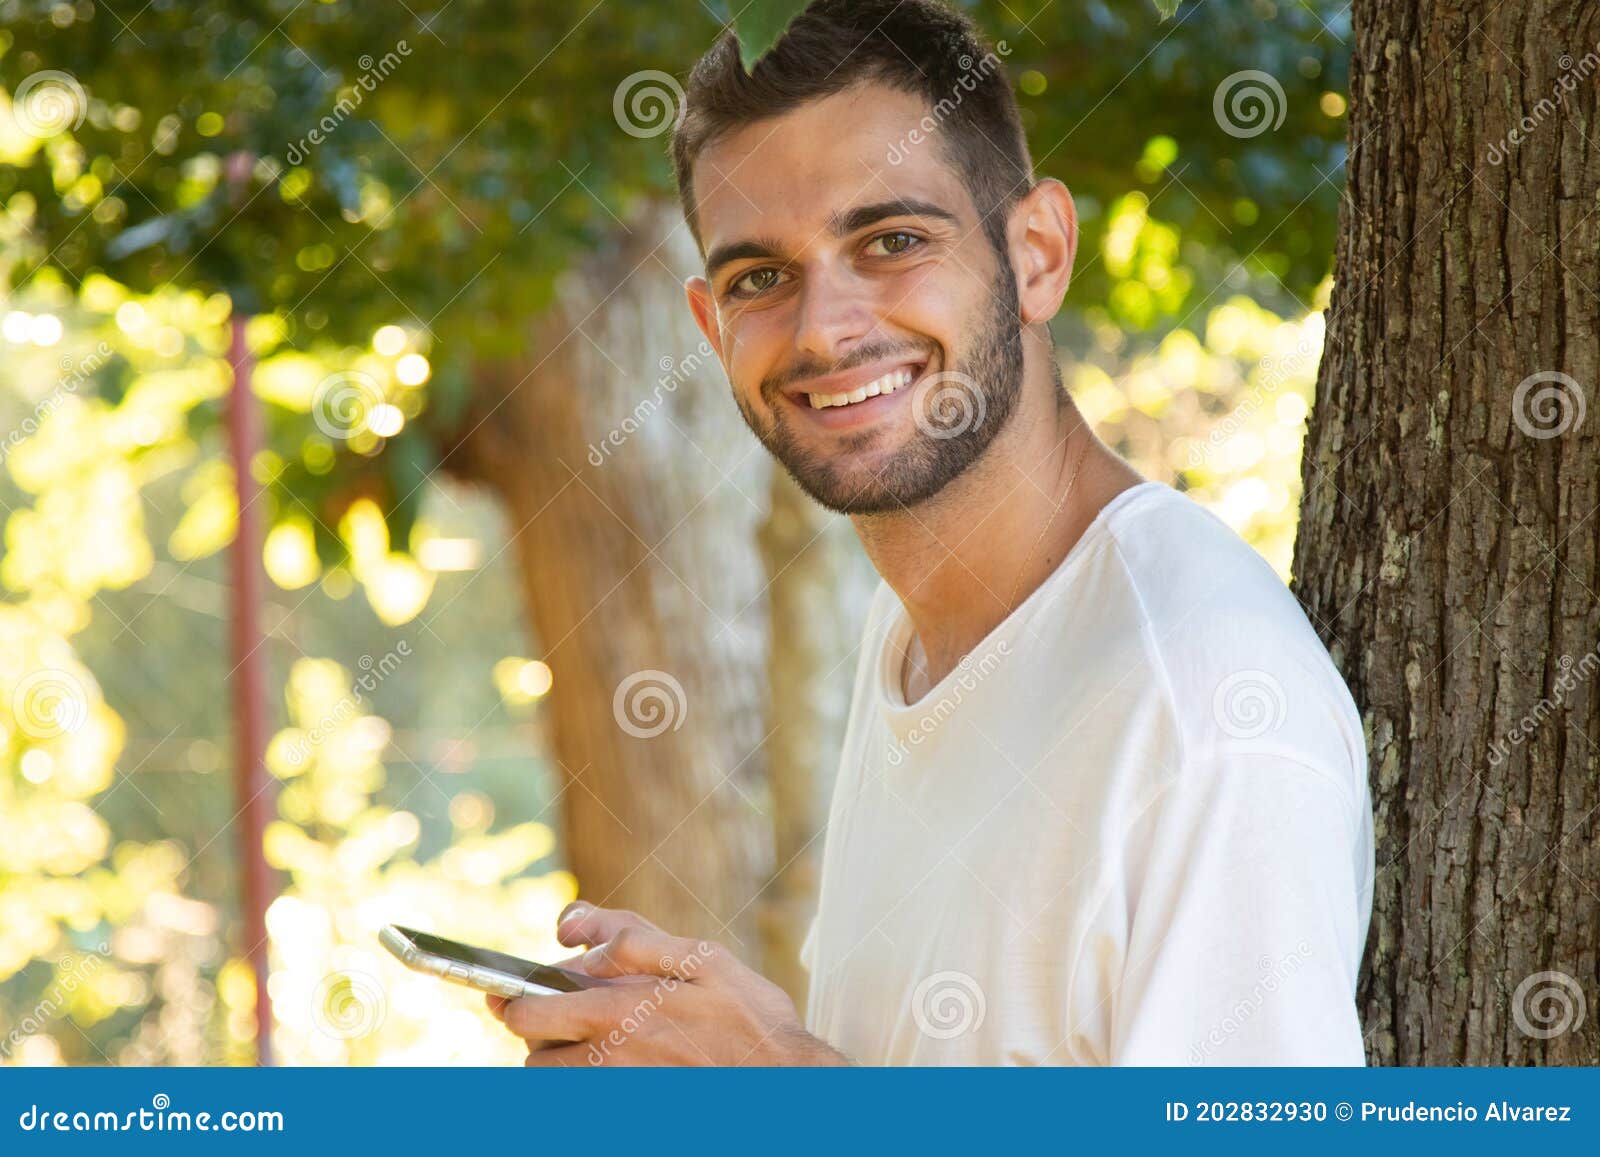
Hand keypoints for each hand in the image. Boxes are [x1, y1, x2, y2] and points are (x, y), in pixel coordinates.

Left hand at [486, 902, 848, 1066]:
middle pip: (533, 1058)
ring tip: (603, 1044)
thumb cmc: (748, 1020)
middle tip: (563, 1018)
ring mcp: (617, 1095)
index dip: (509, 1000)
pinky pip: (587, 1102)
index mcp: (617, 1012)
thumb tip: (570, 928)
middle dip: (540, 1034)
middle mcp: (607, 1061)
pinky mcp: (628, 1114)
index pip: (528, 1013)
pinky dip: (594, 1084)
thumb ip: (628, 936)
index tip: (505, 992)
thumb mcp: (698, 956)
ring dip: (565, 1063)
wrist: (783, 1085)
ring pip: (556, 1084)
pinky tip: (630, 1069)